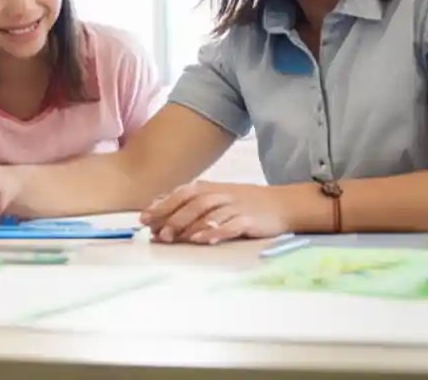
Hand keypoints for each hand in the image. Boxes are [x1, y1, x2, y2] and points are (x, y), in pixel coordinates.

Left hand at [140, 181, 292, 244]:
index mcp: (209, 187)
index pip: (180, 193)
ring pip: (208, 213)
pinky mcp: (250, 220)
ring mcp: (235, 206)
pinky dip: (216, 232)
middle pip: (191, 203)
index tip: (144, 218)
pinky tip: (204, 239)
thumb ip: (188, 201)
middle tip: (157, 234)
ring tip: (173, 239)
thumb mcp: (215, 196)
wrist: (282, 204)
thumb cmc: (244, 203)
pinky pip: (231, 225)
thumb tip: (157, 207)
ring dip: (188, 226)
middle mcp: (220, 194)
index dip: (162, 205)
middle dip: (172, 218)